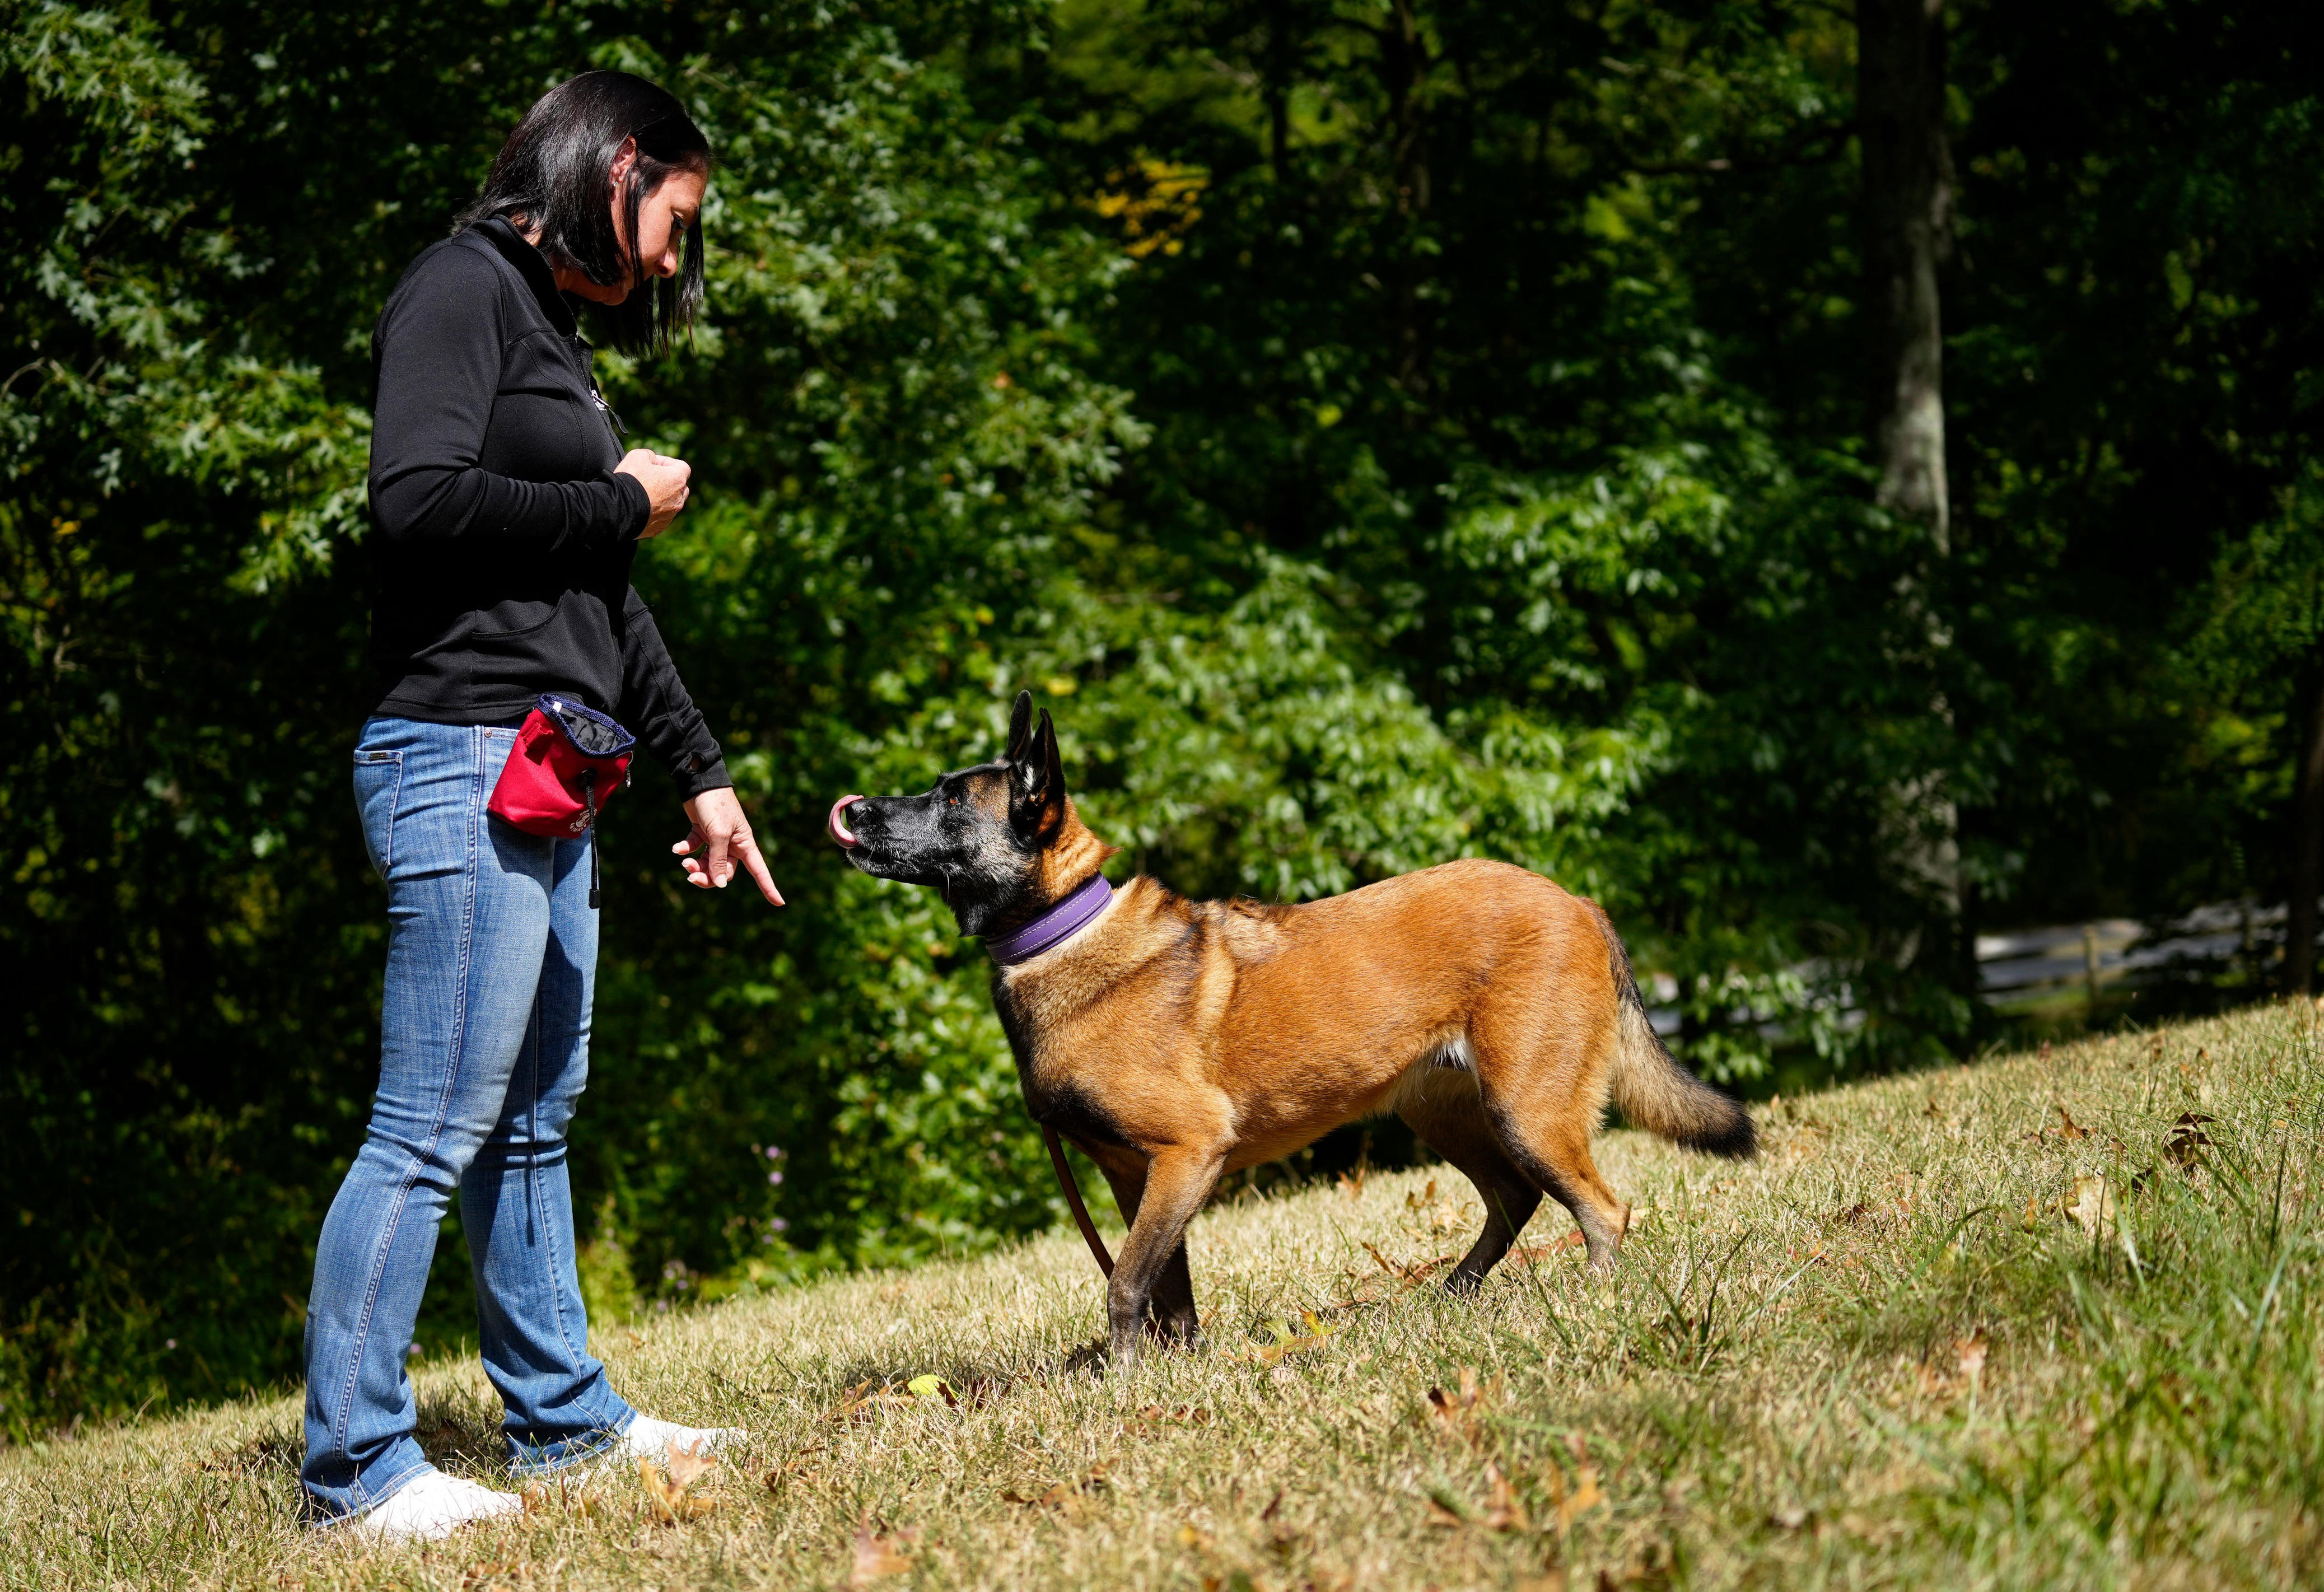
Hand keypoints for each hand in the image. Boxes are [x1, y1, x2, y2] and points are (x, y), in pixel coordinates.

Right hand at [616, 448, 691, 537]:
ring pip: (672, 503)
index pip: (682, 467)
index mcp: (677, 480)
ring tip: (643, 494)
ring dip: (662, 498)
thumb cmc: (630, 480)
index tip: (653, 464)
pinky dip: (653, 512)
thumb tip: (652, 462)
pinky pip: (661, 517)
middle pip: (680, 486)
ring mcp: (670, 515)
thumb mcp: (638, 456)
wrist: (617, 508)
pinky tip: (640, 508)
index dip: (667, 463)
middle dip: (668, 481)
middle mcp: (679, 499)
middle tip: (649, 479)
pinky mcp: (660, 527)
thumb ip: (650, 456)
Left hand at [673, 787, 783, 904]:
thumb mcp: (718, 834)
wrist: (699, 781)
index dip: (769, 887)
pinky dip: (686, 849)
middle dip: (707, 876)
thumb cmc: (715, 805)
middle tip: (690, 876)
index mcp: (744, 844)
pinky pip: (695, 848)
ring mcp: (716, 839)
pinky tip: (678, 848)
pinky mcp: (702, 832)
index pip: (759, 870)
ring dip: (695, 865)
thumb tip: (721, 885)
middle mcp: (732, 844)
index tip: (779, 903)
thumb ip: (719, 860)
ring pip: (707, 863)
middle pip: (724, 872)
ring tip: (683, 860)